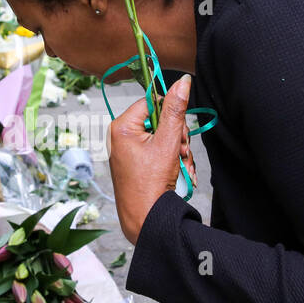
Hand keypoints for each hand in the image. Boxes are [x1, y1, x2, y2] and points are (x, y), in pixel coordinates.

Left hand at [107, 74, 191, 244]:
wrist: (146, 220)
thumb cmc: (151, 185)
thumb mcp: (168, 142)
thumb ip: (176, 110)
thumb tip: (182, 81)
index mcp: (121, 127)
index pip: (151, 101)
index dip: (170, 113)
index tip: (180, 130)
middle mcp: (120, 137)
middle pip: (158, 119)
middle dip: (177, 135)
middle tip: (182, 150)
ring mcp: (127, 151)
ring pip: (162, 136)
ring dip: (178, 148)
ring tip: (181, 164)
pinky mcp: (135, 163)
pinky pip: (158, 150)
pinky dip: (171, 158)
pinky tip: (178, 171)